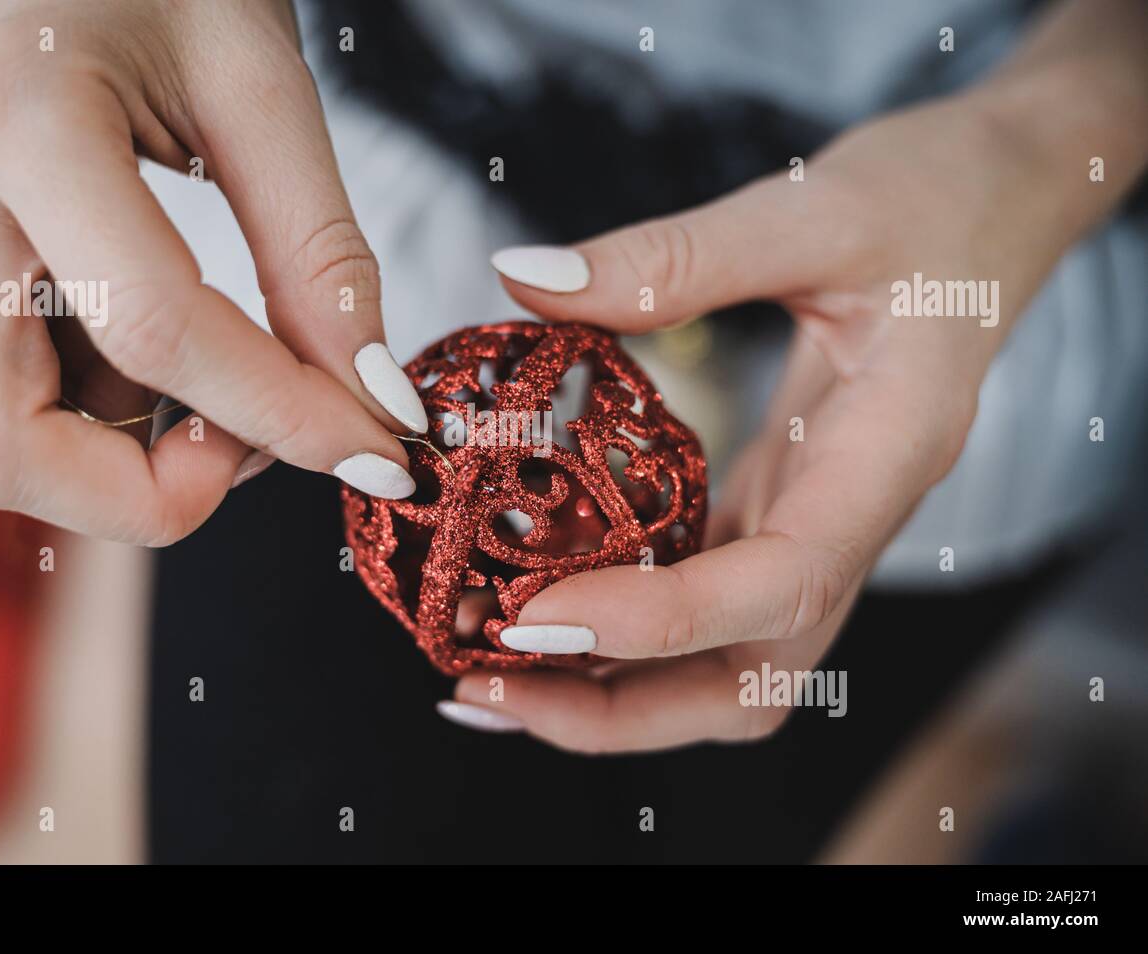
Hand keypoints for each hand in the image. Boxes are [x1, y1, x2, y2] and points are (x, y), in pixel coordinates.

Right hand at [0, 0, 424, 544]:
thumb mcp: (266, 91)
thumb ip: (321, 253)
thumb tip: (370, 399)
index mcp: (26, 126)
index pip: (154, 327)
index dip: (281, 414)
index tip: (375, 447)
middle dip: (142, 491)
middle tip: (240, 442)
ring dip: (102, 475)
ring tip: (200, 400)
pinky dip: (84, 440)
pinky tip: (154, 373)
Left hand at [454, 0, 1147, 749]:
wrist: (1005, 198)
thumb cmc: (937, 199)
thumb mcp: (813, 208)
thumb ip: (675, 256)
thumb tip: (525, 279)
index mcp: (883, 457)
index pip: (781, 581)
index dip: (660, 622)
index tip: (536, 616)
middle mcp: (849, 520)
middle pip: (749, 677)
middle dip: (619, 708)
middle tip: (485, 681)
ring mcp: (815, 525)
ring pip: (725, 661)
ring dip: (612, 686)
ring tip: (490, 670)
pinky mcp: (779, 508)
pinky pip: (704, 599)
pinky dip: (622, 623)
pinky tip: (541, 599)